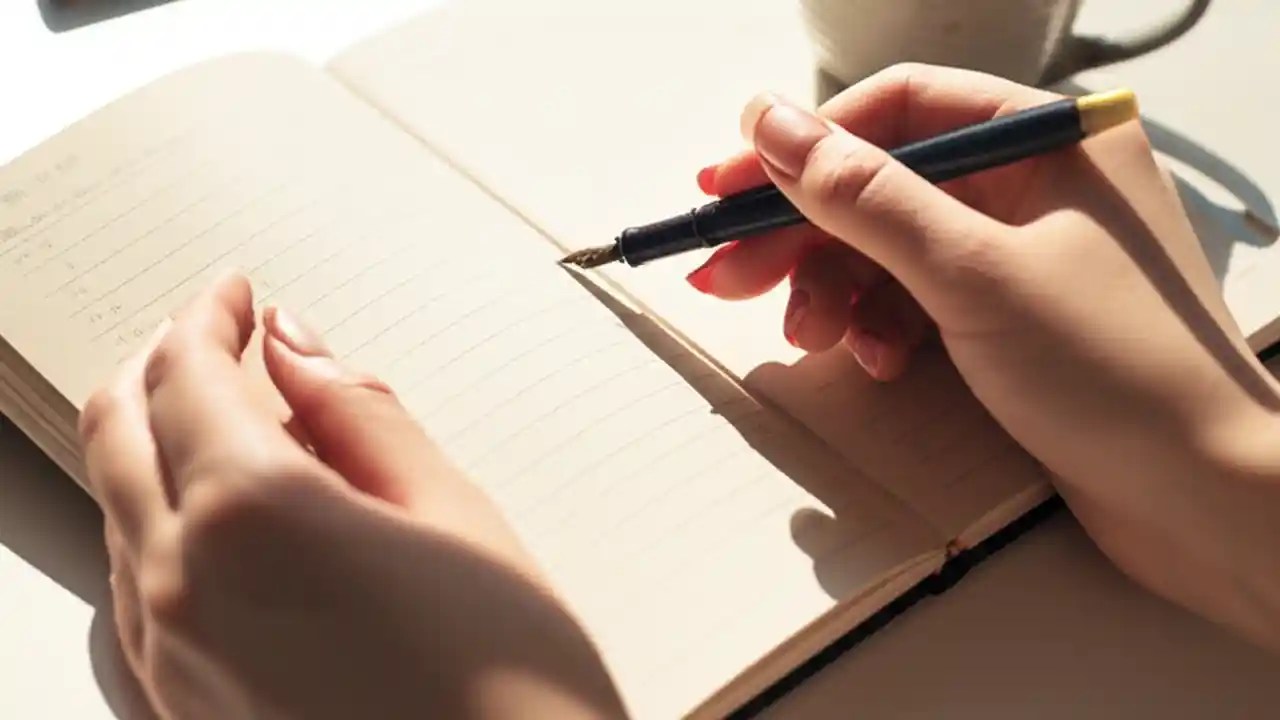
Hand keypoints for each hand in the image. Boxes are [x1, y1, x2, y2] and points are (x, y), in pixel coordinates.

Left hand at [81, 273, 623, 719]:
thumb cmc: (511, 686)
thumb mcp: (456, 516)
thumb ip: (363, 420)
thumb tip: (300, 352)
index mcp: (251, 517)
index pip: (186, 375)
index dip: (208, 317)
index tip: (234, 294)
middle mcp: (183, 587)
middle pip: (120, 432)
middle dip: (160, 365)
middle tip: (213, 336)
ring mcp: (170, 661)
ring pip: (116, 510)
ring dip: (152, 442)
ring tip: (225, 419)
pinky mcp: (184, 711)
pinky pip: (135, 591)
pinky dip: (157, 524)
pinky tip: (220, 522)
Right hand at [692, 64, 1279, 649]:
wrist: (1203, 500)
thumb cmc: (1117, 374)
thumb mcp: (972, 272)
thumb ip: (865, 196)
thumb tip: (772, 125)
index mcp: (1051, 138)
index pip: (901, 109)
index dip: (804, 144)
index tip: (728, 185)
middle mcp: (1037, 183)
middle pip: (885, 182)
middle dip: (803, 232)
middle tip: (727, 274)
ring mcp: (1024, 252)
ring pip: (892, 247)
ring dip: (838, 290)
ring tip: (811, 338)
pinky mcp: (1012, 317)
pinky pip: (919, 299)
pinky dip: (883, 327)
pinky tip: (877, 362)